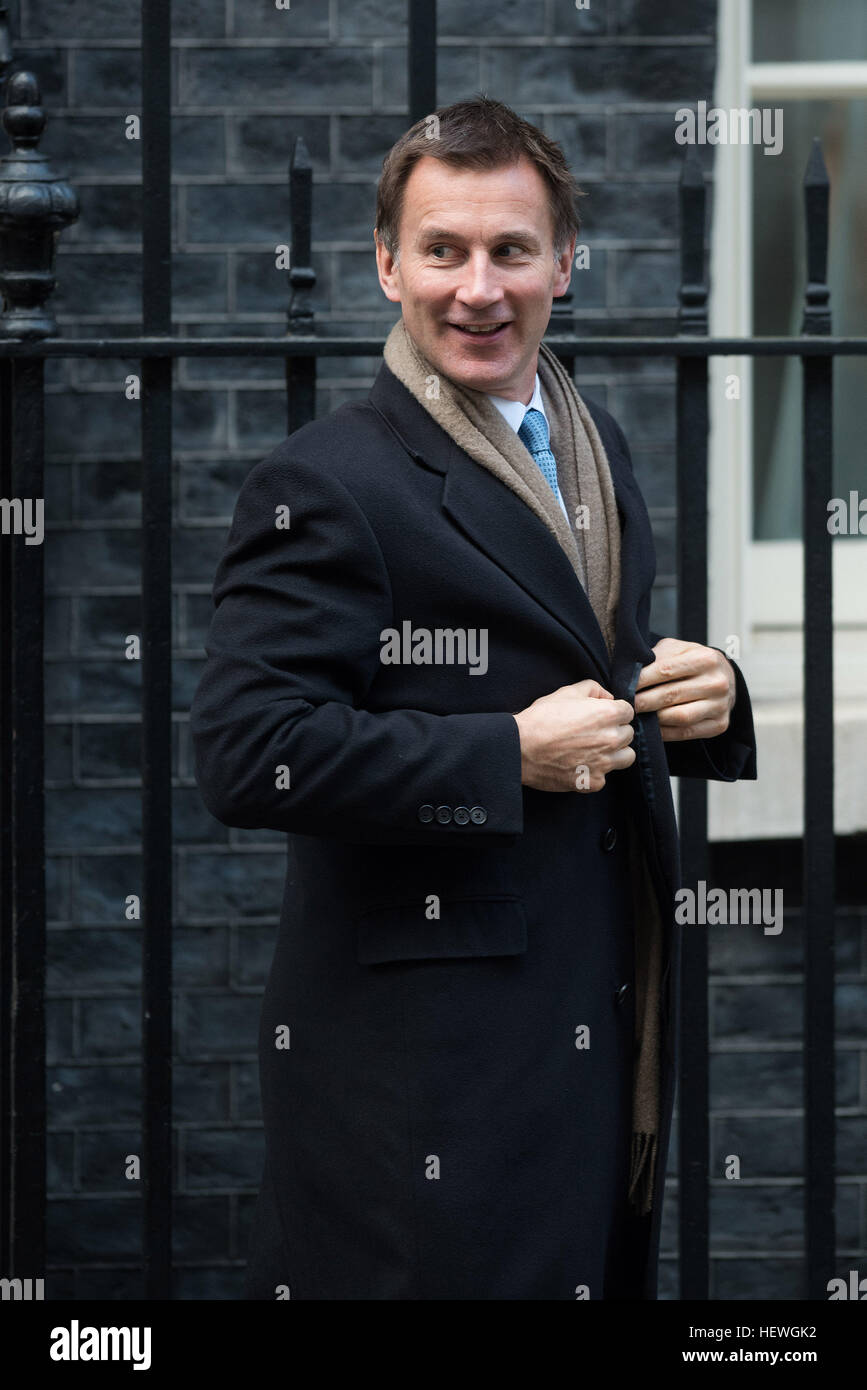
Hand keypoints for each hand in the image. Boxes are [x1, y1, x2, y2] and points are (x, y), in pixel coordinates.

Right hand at [513, 679, 635, 791]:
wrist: (520, 748)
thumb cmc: (541, 719)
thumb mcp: (566, 692)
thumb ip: (593, 689)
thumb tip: (607, 697)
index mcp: (607, 714)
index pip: (629, 712)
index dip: (615, 712)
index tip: (603, 716)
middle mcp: (611, 739)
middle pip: (629, 735)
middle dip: (615, 732)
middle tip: (594, 733)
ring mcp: (604, 763)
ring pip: (626, 757)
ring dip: (615, 753)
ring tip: (595, 750)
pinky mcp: (593, 782)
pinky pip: (605, 777)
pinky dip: (595, 772)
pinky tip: (580, 765)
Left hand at [633, 638, 735, 740]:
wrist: (725, 678)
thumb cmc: (694, 663)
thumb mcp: (678, 650)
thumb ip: (657, 657)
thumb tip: (630, 672)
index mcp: (706, 658)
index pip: (665, 670)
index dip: (640, 680)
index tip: (623, 685)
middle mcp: (717, 682)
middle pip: (670, 695)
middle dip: (643, 701)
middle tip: (626, 704)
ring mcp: (720, 705)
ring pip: (678, 717)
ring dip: (653, 718)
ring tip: (637, 716)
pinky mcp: (720, 724)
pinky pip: (686, 732)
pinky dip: (665, 732)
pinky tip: (652, 728)